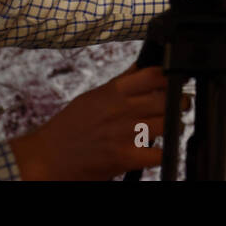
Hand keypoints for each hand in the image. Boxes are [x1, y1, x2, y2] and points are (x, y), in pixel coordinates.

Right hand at [8, 65, 168, 179]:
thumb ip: (119, 83)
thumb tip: (141, 67)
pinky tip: (160, 149)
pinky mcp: (124, 157)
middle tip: (179, 105)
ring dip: (174, 125)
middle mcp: (120, 109)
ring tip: (171, 126)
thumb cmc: (68, 129)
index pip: (153, 74)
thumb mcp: (92, 97)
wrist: (46, 158)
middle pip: (166, 98)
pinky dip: (164, 152)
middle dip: (178, 102)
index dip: (169, 77)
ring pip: (167, 123)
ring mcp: (123, 133)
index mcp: (112, 91)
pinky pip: (158, 153)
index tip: (175, 80)